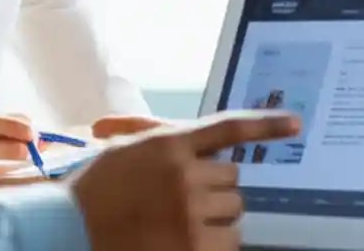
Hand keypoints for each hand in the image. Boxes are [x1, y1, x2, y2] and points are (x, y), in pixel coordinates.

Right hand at [70, 111, 299, 250]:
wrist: (67, 229)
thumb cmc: (95, 190)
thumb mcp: (127, 151)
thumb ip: (167, 145)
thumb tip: (201, 147)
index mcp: (169, 145)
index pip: (229, 128)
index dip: (266, 124)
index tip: (295, 124)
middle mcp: (185, 175)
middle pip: (234, 180)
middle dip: (217, 190)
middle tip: (185, 200)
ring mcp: (190, 214)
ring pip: (235, 212)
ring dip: (218, 219)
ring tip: (182, 223)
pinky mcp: (192, 248)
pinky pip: (229, 244)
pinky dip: (215, 245)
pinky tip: (187, 241)